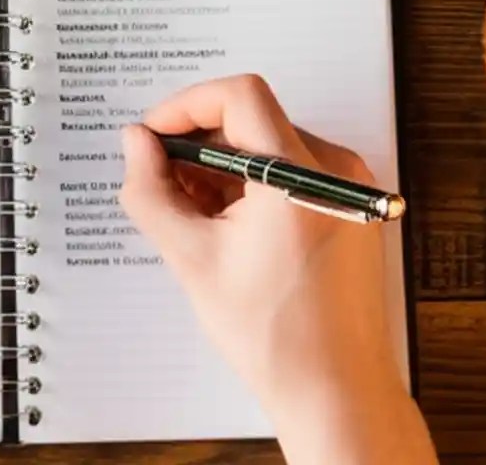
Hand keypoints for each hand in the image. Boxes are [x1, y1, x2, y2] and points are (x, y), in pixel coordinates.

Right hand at [120, 75, 436, 464]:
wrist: (336, 390)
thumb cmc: (274, 336)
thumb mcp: (192, 259)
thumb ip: (151, 191)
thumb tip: (135, 143)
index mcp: (299, 177)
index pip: (238, 96)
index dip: (185, 106)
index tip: (153, 136)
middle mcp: (335, 171)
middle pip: (253, 120)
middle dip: (198, 144)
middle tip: (160, 182)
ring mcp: (349, 189)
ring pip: (270, 146)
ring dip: (222, 167)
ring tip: (192, 216)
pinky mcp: (349, 207)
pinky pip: (291, 172)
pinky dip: (251, 186)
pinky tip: (224, 227)